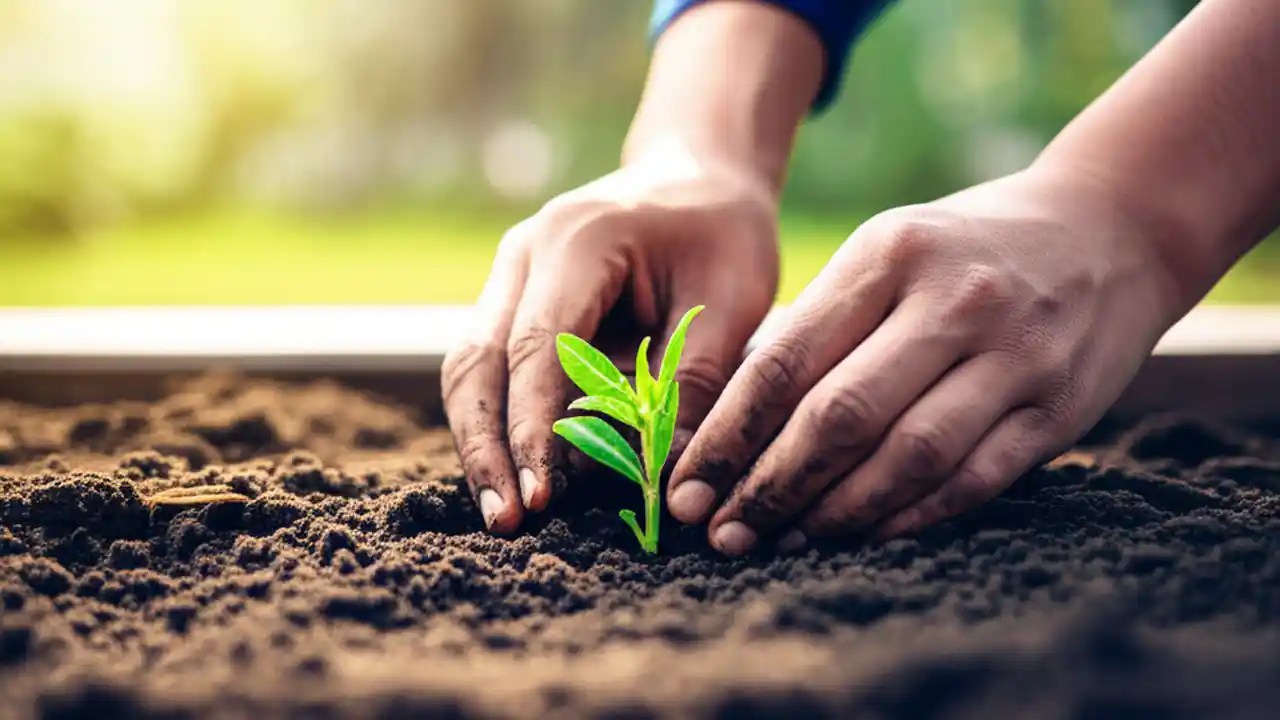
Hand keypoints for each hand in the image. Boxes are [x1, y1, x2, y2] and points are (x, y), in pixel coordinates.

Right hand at [442, 152, 778, 532]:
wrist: (697, 173)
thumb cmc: (722, 231)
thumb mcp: (733, 301)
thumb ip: (696, 382)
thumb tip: (669, 479)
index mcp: (577, 240)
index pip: (537, 348)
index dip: (534, 428)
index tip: (542, 496)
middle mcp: (524, 253)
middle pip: (478, 360)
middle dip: (487, 446)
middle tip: (506, 521)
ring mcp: (510, 275)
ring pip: (469, 367)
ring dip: (480, 441)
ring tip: (505, 514)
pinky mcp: (514, 299)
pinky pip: (490, 366)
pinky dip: (498, 421)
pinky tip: (516, 476)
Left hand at [667, 167, 1189, 553]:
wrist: (1112, 227)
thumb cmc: (967, 248)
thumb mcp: (890, 251)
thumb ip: (823, 324)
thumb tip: (734, 422)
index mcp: (889, 254)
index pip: (786, 360)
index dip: (728, 435)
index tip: (684, 487)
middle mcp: (952, 301)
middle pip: (839, 415)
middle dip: (767, 485)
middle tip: (721, 532)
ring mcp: (1012, 356)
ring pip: (905, 457)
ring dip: (833, 514)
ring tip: (782, 542)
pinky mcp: (1058, 408)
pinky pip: (972, 479)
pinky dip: (909, 516)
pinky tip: (860, 536)